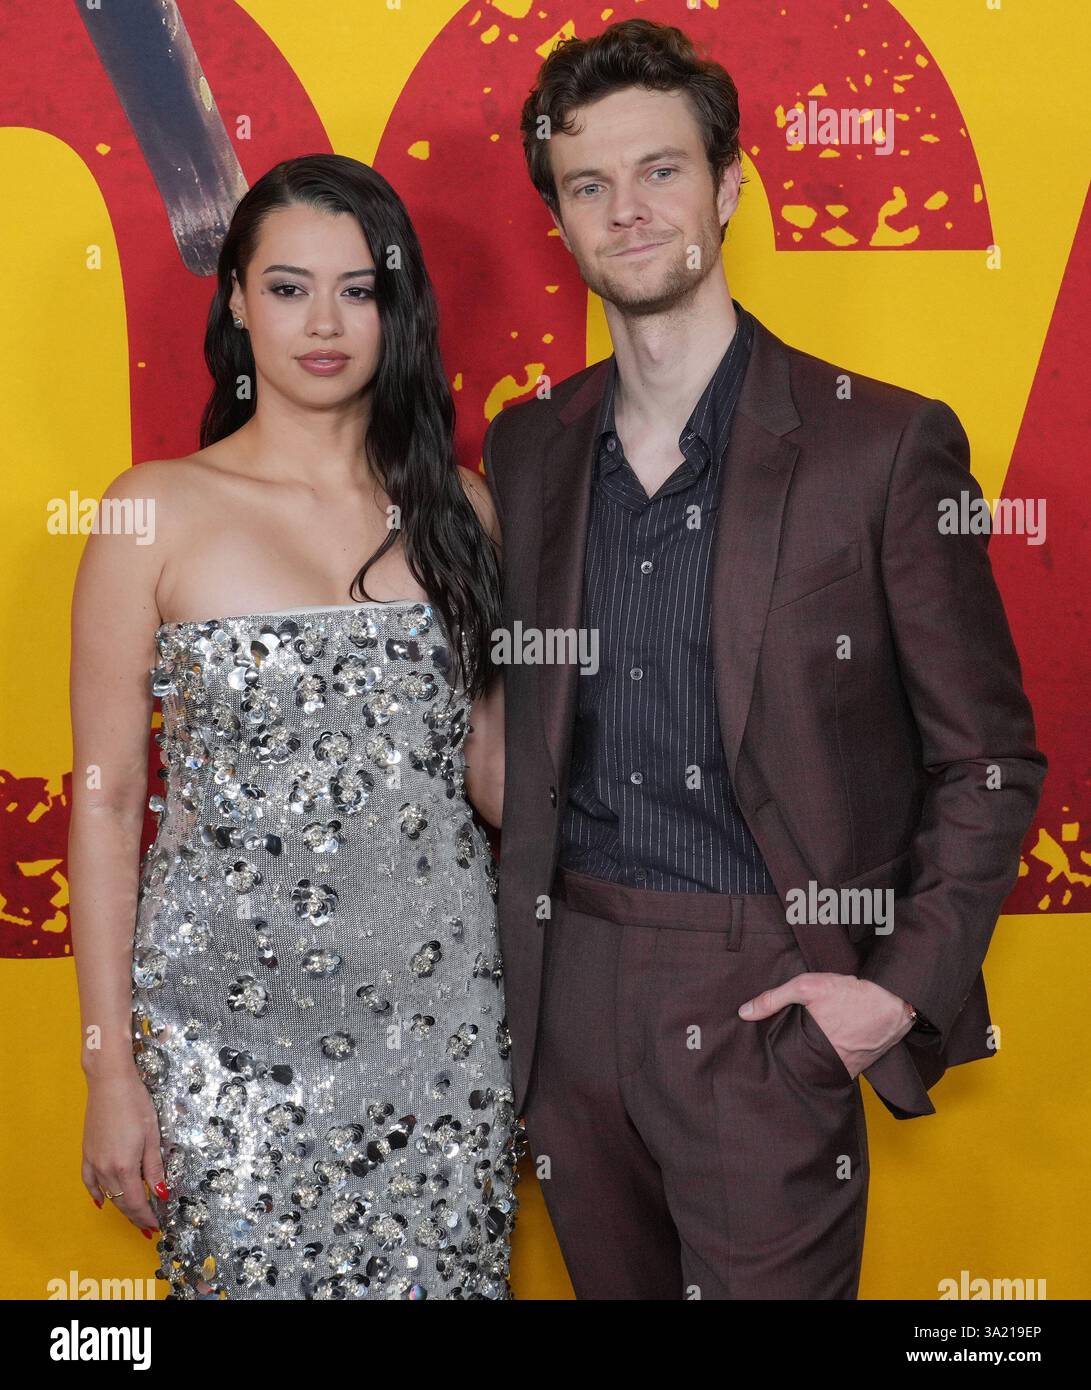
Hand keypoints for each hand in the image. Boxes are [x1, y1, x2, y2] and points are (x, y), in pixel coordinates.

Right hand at [82, 1070, 166, 1235]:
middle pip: (122, 1201)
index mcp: (125, 1166)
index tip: (156, 1225)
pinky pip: (89, 1180)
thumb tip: (160, 1193)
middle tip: (148, 1226)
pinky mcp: (87, 1152)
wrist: (110, 1083)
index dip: (147, 1216)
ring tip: (133, 1216)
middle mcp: (106, 1169)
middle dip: (136, 1216)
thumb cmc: (135, 1104)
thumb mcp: (152, 1136)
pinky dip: (95, 1193)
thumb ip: (155, 1168)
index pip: (137, 1202)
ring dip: (121, 1207)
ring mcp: (94, 1161)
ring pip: (108, 1193)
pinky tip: (101, 1201)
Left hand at [738, 972, 914, 1079]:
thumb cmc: (850, 993)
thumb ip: (774, 999)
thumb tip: (744, 1012)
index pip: (784, 1063)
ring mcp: (848, 1069)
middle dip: (791, 1063)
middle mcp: (830, 1066)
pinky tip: (823, 1051)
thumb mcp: (807, 987)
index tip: (761, 1054)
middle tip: (775, 1057)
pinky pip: (840, 1069)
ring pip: (820, 1070)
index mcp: (812, 1050)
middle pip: (802, 1069)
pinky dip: (830, 1062)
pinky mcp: (860, 1066)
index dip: (773, 1058)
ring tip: (798, 1055)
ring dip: (811, 1064)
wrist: (893, 1001)